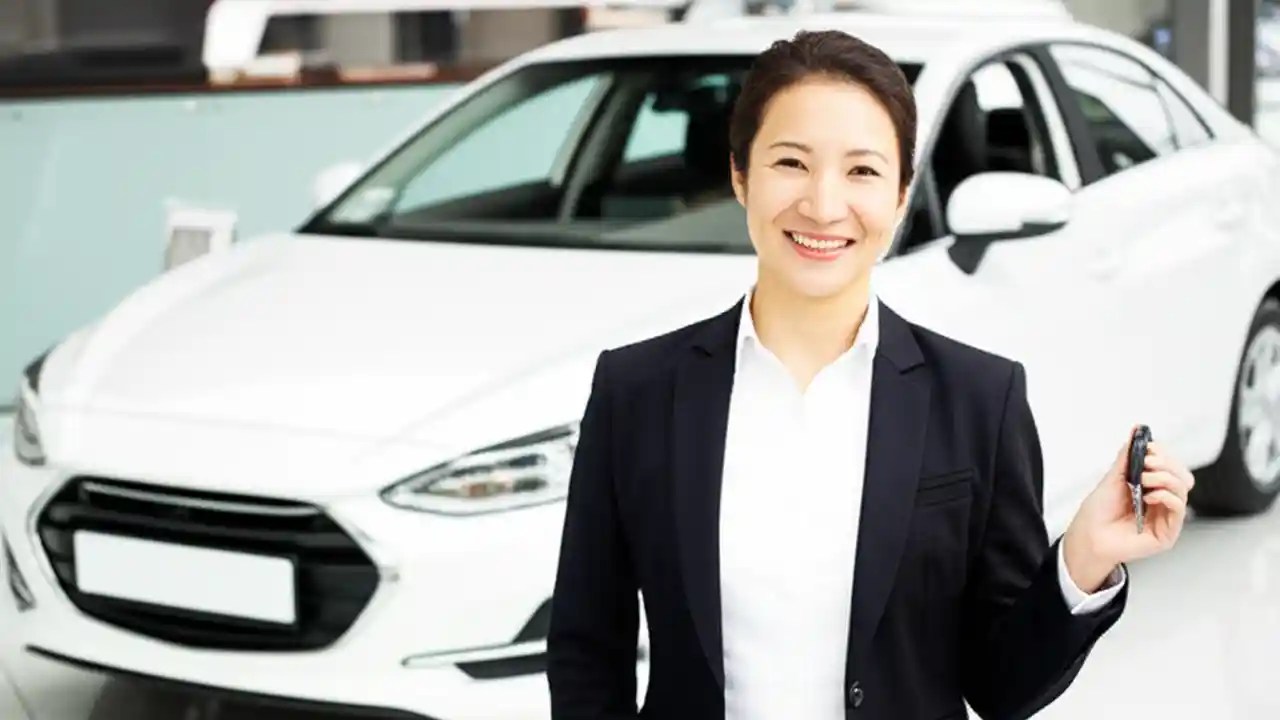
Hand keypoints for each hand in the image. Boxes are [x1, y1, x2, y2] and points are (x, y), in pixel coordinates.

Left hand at [1063, 425, 1194, 591]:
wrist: (1087, 537)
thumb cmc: (1098, 512)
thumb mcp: (1112, 478)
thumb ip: (1127, 456)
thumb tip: (1136, 431)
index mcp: (1152, 487)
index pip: (1172, 466)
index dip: (1164, 454)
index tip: (1148, 448)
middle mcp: (1162, 501)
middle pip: (1182, 475)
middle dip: (1167, 463)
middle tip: (1147, 462)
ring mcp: (1166, 517)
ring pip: (1183, 489)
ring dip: (1164, 477)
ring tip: (1143, 479)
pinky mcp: (1167, 533)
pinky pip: (1179, 508)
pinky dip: (1166, 496)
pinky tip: (1149, 495)